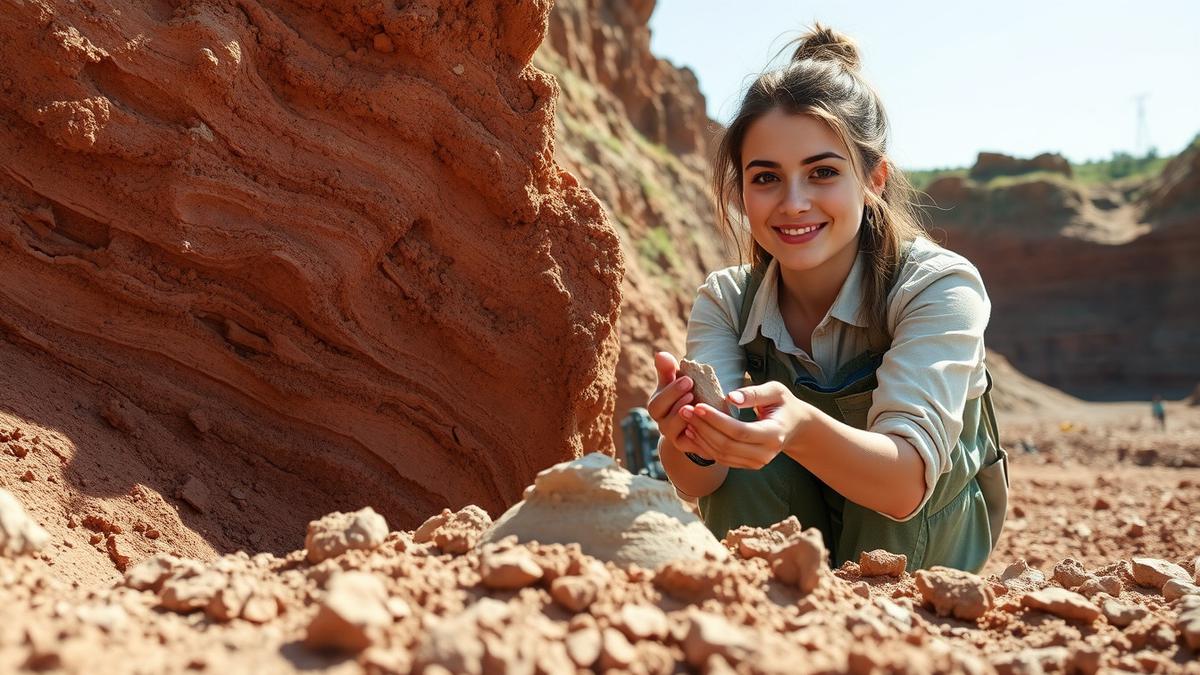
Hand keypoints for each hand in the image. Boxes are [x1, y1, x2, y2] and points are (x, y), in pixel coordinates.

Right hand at [646, 351, 714, 459]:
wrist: (698, 419)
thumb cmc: (686, 394)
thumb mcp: (677, 382)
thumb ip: (668, 370)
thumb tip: (660, 354)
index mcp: (657, 406)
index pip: (656, 402)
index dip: (671, 391)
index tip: (687, 380)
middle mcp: (662, 422)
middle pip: (661, 416)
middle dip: (676, 402)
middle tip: (692, 390)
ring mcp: (674, 435)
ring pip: (673, 430)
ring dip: (686, 417)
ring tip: (698, 406)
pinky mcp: (688, 445)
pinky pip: (690, 443)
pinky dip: (697, 433)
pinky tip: (707, 422)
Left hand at [680, 381, 813, 468]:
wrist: (794, 426)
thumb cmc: (783, 404)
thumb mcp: (775, 391)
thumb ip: (754, 393)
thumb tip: (730, 398)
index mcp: (774, 434)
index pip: (739, 431)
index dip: (716, 420)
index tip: (697, 405)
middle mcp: (765, 454)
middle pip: (727, 445)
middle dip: (703, 428)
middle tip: (685, 410)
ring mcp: (757, 463)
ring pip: (722, 455)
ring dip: (701, 438)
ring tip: (686, 419)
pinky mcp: (748, 466)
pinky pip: (722, 459)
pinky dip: (705, 446)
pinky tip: (693, 431)